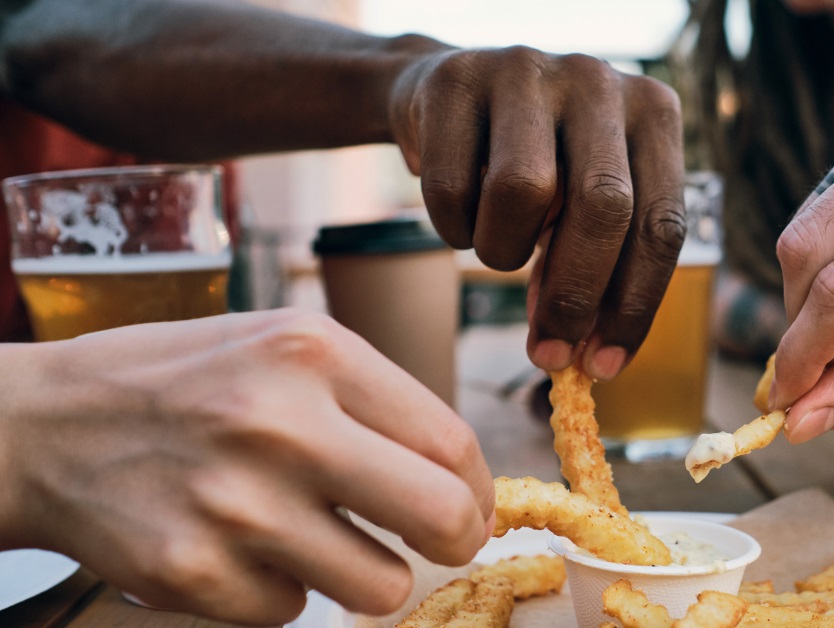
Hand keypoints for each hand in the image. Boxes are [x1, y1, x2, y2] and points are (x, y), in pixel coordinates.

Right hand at [0, 310, 493, 624]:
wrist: (45, 426)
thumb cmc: (185, 381)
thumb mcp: (283, 345)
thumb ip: (375, 399)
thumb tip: (463, 475)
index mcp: (313, 352)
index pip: (451, 442)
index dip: (478, 488)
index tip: (471, 506)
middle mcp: (279, 423)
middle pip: (440, 517)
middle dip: (458, 541)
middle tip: (442, 543)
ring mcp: (234, 505)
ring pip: (378, 586)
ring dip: (362, 572)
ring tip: (314, 534)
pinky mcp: (192, 574)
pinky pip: (293, 608)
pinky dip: (280, 586)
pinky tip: (239, 544)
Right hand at [388, 39, 686, 379]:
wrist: (450, 96)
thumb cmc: (534, 164)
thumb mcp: (582, 206)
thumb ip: (597, 268)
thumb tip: (588, 359)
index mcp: (653, 113)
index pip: (662, 223)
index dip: (635, 306)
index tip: (604, 367)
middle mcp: (600, 81)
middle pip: (603, 207)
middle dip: (575, 295)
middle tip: (548, 352)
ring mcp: (527, 69)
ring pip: (522, 193)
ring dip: (503, 252)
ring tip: (498, 249)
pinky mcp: (456, 78)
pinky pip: (452, 187)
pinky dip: (453, 227)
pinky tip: (460, 216)